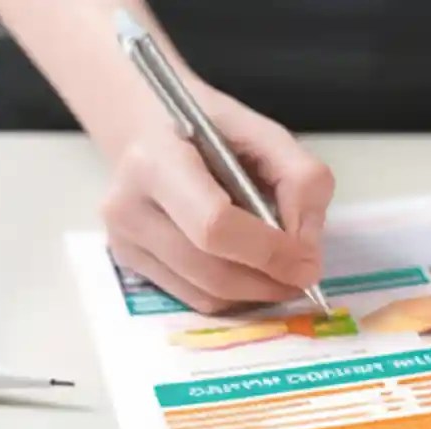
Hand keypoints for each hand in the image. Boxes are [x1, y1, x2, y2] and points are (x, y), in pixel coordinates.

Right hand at [102, 86, 334, 314]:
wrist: (148, 130)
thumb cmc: (209, 129)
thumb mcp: (264, 133)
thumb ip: (300, 179)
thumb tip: (305, 247)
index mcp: (157, 162)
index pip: (214, 226)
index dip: (268, 252)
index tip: (307, 262)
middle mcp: (128, 206)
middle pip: (211, 271)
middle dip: (269, 280)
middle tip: (304, 274)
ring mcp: (123, 240)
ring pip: (205, 294)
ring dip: (256, 292)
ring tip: (281, 272)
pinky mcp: (129, 264)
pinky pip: (194, 298)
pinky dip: (234, 295)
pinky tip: (250, 271)